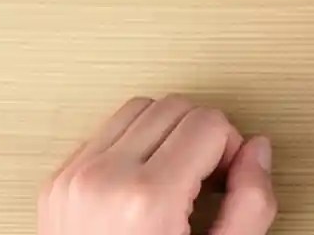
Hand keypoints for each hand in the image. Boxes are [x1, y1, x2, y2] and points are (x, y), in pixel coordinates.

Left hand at [39, 95, 276, 234]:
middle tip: (207, 183)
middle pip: (176, 107)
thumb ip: (252, 205)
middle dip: (202, 137)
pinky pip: (106, 132)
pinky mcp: (56, 183)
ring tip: (176, 181)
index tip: (228, 183)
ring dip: (167, 135)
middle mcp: (103, 179)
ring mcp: (73, 178)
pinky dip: (133, 146)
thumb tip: (257, 151)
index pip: (208, 122)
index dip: (231, 149)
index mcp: (146, 198)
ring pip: (140, 109)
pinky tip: (145, 184)